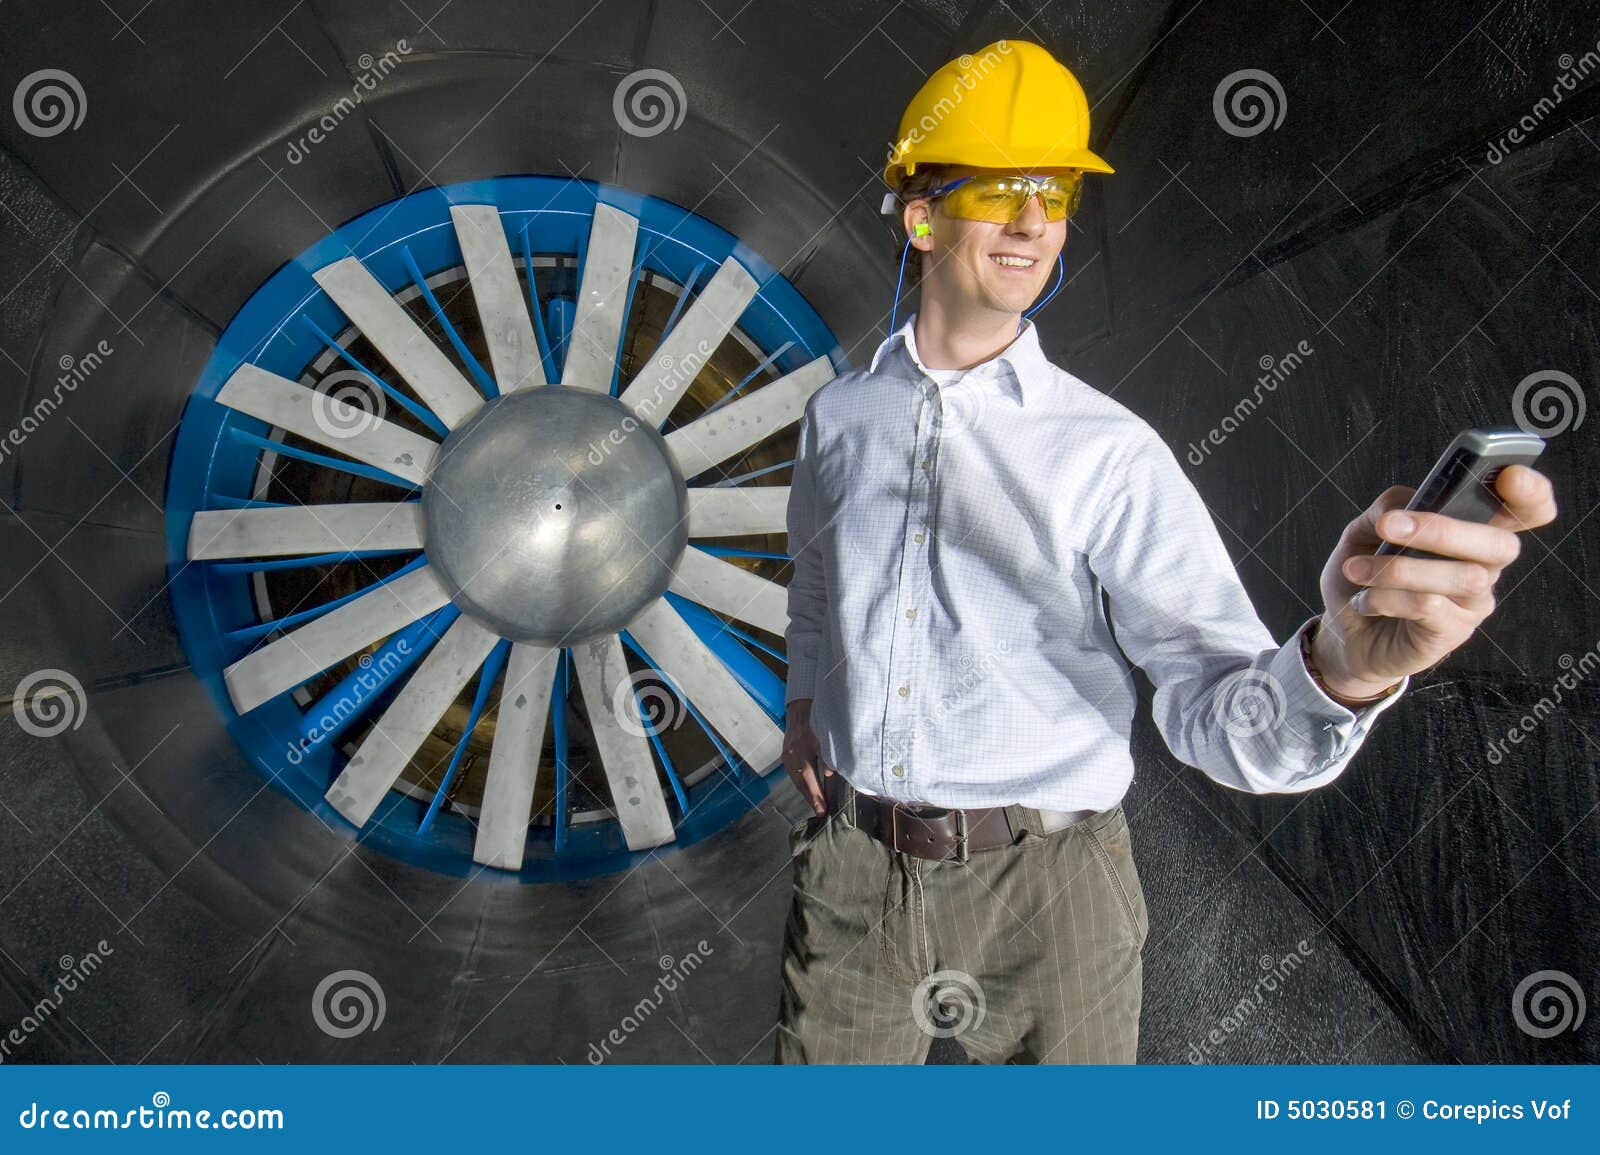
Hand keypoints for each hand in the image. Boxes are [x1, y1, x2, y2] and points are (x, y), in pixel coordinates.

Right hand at [782, 698, 832, 815]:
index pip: (809, 779)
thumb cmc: (815, 723)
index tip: (822, 810)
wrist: (800, 711)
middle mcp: (791, 756)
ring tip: (816, 806)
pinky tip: (808, 791)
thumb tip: (831, 776)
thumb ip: (828, 757)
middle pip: (801, 784)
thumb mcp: (825, 738)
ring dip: (806, 794)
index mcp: (802, 751)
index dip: (816, 796)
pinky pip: (794, 775)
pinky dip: (802, 784)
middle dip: (811, 799)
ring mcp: (786, 757)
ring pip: (796, 780)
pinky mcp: (785, 757)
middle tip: (820, 813)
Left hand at [1314, 464, 1557, 697]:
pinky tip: (1364, 600)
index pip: (1525, 509)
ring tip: (1357, 570)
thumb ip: (1387, 509)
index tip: (1510, 476)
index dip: (1531, 492)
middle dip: (1442, 530)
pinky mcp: (1453, 632)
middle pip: (1500, 543)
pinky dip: (1387, 598)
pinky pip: (1429, 607)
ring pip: (1461, 576)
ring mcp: (1474, 601)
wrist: (1345, 631)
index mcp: (1472, 528)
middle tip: (1388, 526)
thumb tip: (1403, 505)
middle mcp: (1485, 564)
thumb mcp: (1364, 533)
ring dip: (1399, 569)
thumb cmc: (1365, 575)